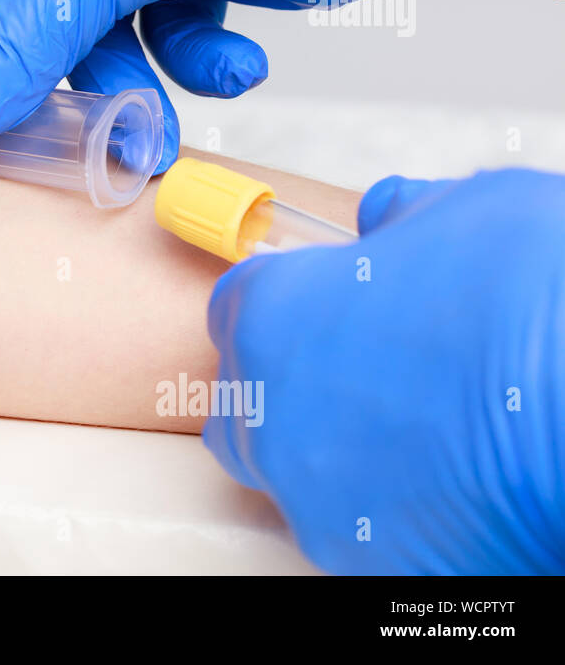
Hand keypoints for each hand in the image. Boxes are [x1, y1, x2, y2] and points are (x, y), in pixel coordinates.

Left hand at [206, 169, 564, 573]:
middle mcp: (269, 417)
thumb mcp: (468, 210)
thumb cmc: (535, 298)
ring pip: (296, 473)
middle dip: (290, 381)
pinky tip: (450, 478)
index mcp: (271, 319)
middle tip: (370, 366)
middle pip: (247, 399)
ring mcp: (315, 501)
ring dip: (337, 449)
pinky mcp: (371, 564)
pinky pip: (359, 530)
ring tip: (422, 427)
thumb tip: (386, 216)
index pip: (238, 308)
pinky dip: (391, 508)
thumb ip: (401, 216)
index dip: (289, 298)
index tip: (327, 299)